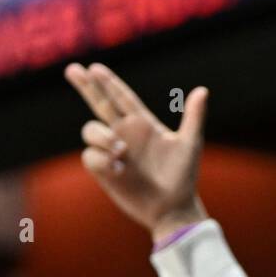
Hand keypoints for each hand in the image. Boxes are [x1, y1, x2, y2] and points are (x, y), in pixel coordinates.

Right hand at [65, 62, 207, 239]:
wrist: (173, 208)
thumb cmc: (183, 177)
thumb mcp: (189, 145)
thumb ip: (193, 117)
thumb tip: (203, 91)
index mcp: (143, 124)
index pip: (122, 97)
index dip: (109, 82)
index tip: (94, 68)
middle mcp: (124, 134)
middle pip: (99, 103)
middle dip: (85, 86)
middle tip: (72, 69)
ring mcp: (111, 152)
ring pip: (90, 130)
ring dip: (101, 136)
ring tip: (121, 151)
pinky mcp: (104, 171)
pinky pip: (90, 156)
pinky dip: (101, 159)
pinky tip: (119, 169)